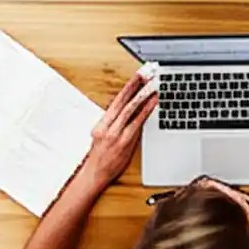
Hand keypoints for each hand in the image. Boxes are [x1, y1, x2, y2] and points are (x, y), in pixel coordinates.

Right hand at [81, 72, 158, 187]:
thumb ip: (113, 124)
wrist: (94, 175)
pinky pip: (136, 124)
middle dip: (136, 85)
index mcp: (101, 123)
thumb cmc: (99, 158)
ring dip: (143, 96)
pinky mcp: (124, 143)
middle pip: (124, 101)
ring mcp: (116, 134)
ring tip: (153, 86)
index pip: (117, 100)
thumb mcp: (101, 137)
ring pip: (130, 110)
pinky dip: (145, 112)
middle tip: (147, 74)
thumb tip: (127, 111)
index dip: (128, 87)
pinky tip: (153, 104)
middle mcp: (108, 126)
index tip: (138, 76)